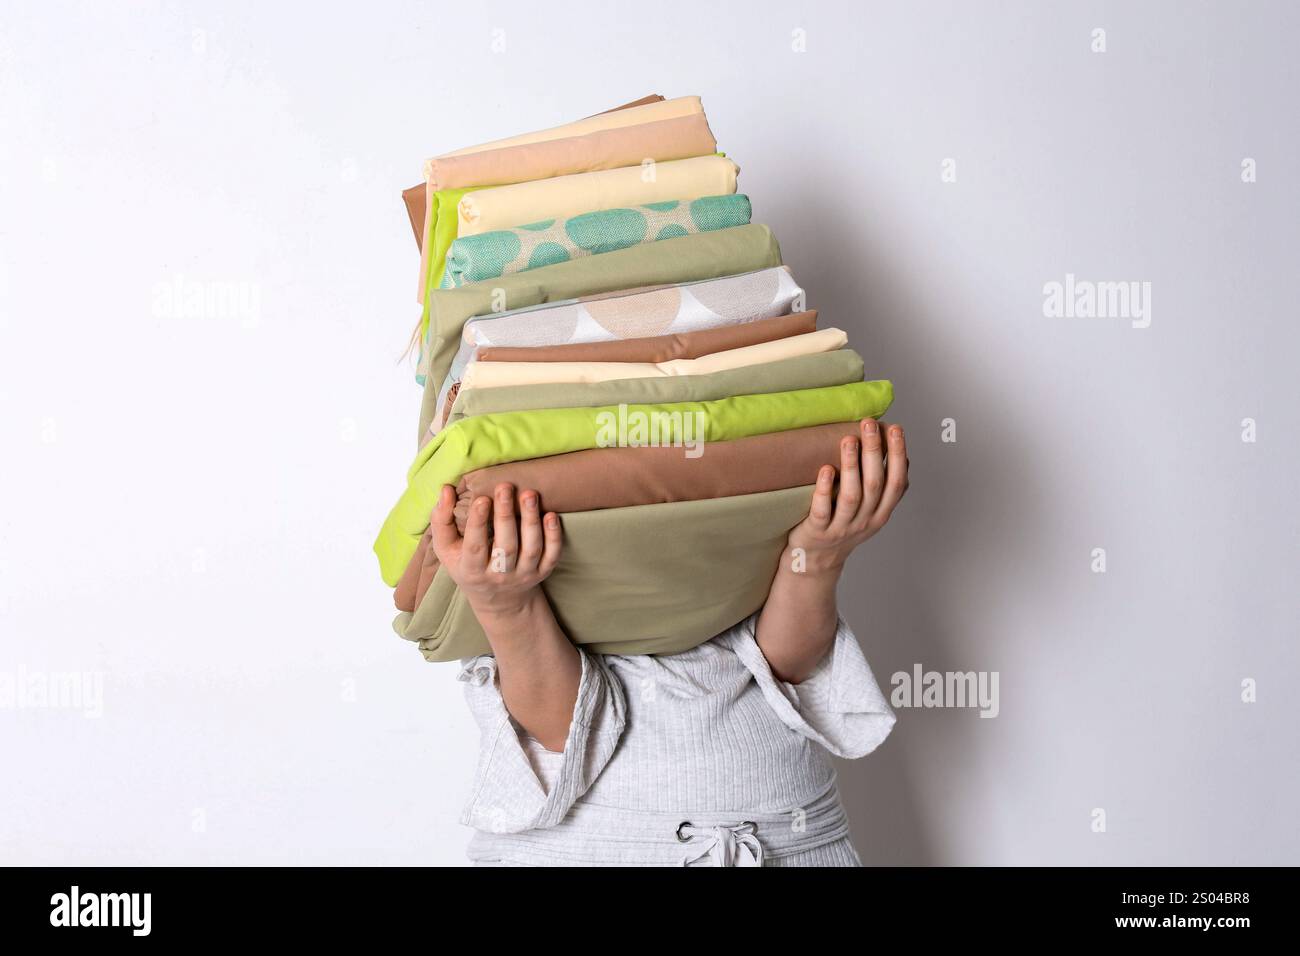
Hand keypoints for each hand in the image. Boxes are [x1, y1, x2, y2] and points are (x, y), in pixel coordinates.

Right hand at [430, 482, 562, 616]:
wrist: (498, 598)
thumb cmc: (467, 564)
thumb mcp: (446, 548)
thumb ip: (441, 519)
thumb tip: (446, 489)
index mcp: (471, 569)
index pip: (474, 546)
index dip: (478, 523)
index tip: (482, 498)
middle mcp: (499, 575)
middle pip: (506, 546)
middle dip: (505, 515)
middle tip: (505, 486)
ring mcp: (523, 575)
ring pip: (530, 549)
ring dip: (531, 521)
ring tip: (529, 494)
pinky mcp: (542, 573)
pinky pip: (551, 556)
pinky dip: (554, 536)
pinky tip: (551, 515)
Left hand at [786, 419, 908, 574]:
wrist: (816, 561)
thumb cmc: (843, 528)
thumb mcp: (871, 512)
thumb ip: (884, 488)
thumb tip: (903, 455)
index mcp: (881, 513)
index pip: (896, 482)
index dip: (898, 456)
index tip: (895, 429)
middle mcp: (865, 521)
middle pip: (875, 484)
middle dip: (874, 452)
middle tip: (869, 424)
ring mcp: (842, 527)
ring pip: (852, 496)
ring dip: (852, 465)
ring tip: (849, 439)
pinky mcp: (818, 531)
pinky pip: (823, 510)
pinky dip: (824, 489)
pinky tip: (826, 469)